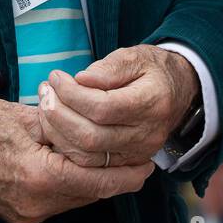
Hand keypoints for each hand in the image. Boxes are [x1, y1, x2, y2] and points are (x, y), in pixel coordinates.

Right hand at [0, 92, 155, 222]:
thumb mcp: (25, 116)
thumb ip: (65, 129)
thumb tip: (95, 134)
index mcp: (38, 178)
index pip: (100, 181)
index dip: (128, 174)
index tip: (149, 164)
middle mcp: (34, 205)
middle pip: (90, 193)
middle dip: (112, 174)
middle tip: (133, 154)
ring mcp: (23, 215)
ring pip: (74, 198)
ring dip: (90, 178)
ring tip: (105, 154)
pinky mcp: (15, 215)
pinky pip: (55, 201)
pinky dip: (68, 183)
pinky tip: (70, 162)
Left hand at [36, 45, 200, 168]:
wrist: (178, 92)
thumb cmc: (151, 69)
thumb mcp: (134, 56)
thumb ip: (108, 68)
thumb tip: (80, 80)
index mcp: (152, 104)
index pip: (103, 108)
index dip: (72, 94)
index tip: (56, 77)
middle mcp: (147, 135)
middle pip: (91, 137)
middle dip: (59, 114)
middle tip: (45, 92)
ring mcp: (138, 153)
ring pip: (87, 157)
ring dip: (58, 132)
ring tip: (47, 105)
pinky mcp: (127, 163)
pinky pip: (90, 165)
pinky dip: (67, 147)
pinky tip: (57, 125)